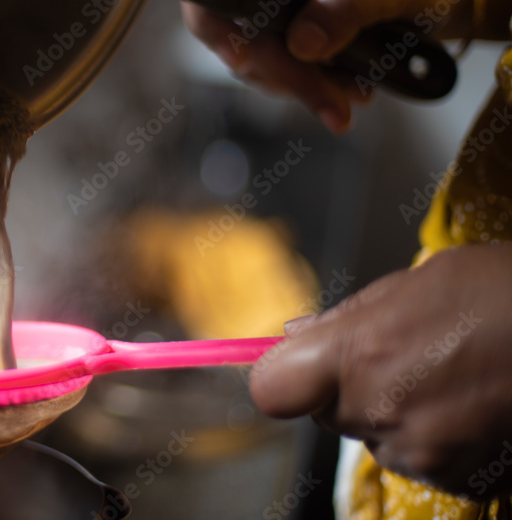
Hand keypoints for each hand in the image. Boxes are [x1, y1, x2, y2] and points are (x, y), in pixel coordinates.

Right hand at [182, 0, 468, 132]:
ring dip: (301, 88)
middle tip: (330, 103)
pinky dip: (312, 91)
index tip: (242, 58)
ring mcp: (272, 14)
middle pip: (235, 32)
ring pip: (256, 63)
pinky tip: (348, 90)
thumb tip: (302, 45)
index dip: (215, 18)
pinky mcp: (284, 44)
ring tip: (353, 93)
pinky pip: (279, 77)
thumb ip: (349, 4)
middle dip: (279, 73)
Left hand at [250, 243, 511, 497]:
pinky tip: (475, 404)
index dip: (281, 376)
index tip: (296, 364)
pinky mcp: (461, 479)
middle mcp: (379, 410)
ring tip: (451, 375)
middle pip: (326, 412)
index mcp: (356, 353)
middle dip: (349, 387)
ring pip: (376, 436)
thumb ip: (347, 315)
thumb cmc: (503, 293)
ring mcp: (422, 452)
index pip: (272, 389)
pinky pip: (423, 459)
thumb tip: (294, 333)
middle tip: (400, 355)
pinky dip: (439, 438)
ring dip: (397, 412)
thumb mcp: (418, 282)